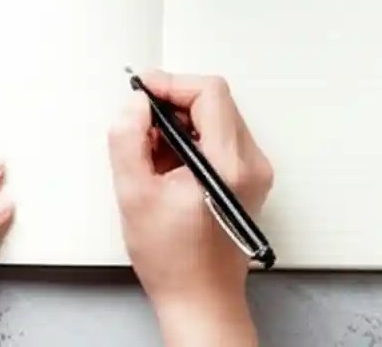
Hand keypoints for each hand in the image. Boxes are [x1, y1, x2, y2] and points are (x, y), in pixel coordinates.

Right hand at [107, 72, 273, 346]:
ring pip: (214, 119)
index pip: (209, 94)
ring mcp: (253, 172)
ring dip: (177, 124)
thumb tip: (136, 105)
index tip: (142, 90)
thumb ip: (129, 139)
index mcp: (229, 164)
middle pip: (214, 102)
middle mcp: (251, 164)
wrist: (199, 299)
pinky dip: (187, 142)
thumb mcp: (133, 193)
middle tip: (139, 124)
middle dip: (171, 105)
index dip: (170, 84)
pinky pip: (216, 140)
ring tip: (149, 153)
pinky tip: (165, 167)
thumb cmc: (173, 259)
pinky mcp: (246, 180)